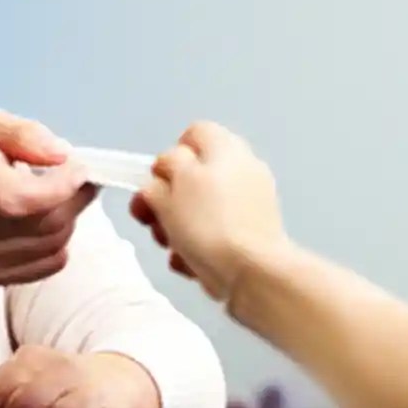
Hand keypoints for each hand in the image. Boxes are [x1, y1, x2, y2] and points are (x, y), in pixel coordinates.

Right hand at [0, 113, 97, 284]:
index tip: (79, 169)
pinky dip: (60, 241)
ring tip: (57, 195)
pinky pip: (50, 264)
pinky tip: (45, 219)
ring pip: (54, 244)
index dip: (62, 187)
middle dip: (75, 198)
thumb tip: (62, 155)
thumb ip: (26, 135)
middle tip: (77, 177)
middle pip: (47, 223)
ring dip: (69, 218)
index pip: (22, 198)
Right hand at [130, 122, 289, 300]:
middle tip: (154, 221)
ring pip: (200, 211)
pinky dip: (199, 248)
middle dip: (166, 201)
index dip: (169, 157)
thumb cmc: (206, 223)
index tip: (157, 182)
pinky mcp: (252, 237)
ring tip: (173, 248)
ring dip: (178, 229)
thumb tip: (165, 173)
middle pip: (193, 177)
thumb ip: (162, 171)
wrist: (253, 272)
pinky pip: (215, 235)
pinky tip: (191, 265)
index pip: (193, 134)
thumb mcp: (170, 187)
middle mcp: (243, 170)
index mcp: (225, 148)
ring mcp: (251, 205)